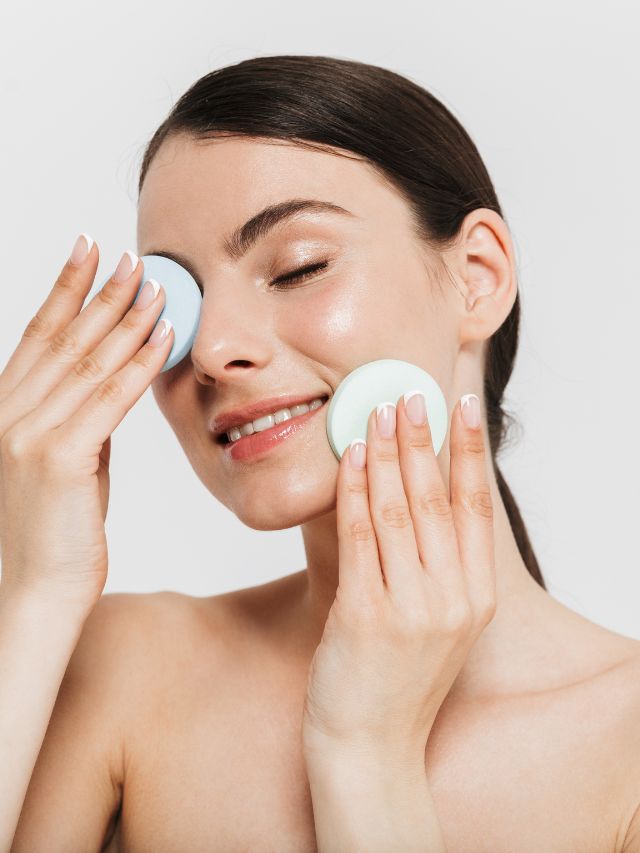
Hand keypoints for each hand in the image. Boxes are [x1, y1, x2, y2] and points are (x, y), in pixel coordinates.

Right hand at [0, 238, 172, 609]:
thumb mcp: (67, 465)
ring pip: (88, 362)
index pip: (37, 336)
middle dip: (101, 292)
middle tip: (132, 255)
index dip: (64, 290)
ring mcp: (30, 435)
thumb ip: (82, 423)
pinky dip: (140, 363)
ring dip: (126, 318)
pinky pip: (110, 398)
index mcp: (5, 412)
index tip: (88, 252)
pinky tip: (163, 336)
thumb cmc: (55, 534)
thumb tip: (112, 387)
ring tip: (157, 284)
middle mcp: (9, 415)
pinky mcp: (59, 458)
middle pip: (63, 338)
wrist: (33, 594)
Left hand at [302, 390, 495, 763]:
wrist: (369, 747)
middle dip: (423, 440)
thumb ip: (434, 566)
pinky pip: (360, 536)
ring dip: (388, 454)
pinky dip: (356, 490)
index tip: (463, 409)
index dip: (470, 453)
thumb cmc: (396, 681)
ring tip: (378, 412)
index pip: (476, 509)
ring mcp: (411, 609)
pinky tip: (353, 457)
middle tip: (411, 395)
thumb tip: (415, 495)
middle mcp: (452, 600)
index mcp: (475, 598)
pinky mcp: (366, 615)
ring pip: (399, 510)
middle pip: (437, 500)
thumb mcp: (435, 623)